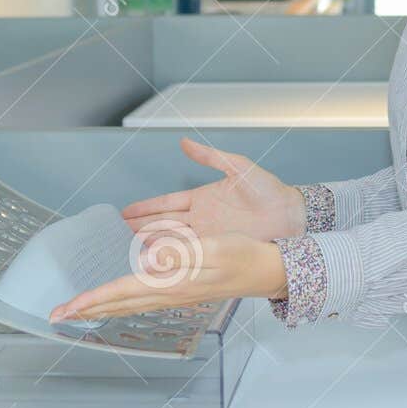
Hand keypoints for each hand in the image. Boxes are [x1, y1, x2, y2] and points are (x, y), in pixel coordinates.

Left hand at [49, 230, 287, 320]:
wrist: (269, 270)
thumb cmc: (245, 255)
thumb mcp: (214, 248)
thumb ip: (180, 253)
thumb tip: (147, 258)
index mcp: (172, 283)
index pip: (121, 292)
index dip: (91, 299)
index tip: (65, 308)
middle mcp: (170, 293)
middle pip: (119, 303)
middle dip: (87, 309)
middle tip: (58, 316)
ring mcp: (177, 294)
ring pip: (129, 304)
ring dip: (102, 308)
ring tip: (80, 311)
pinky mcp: (184, 290)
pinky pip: (143, 300)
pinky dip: (123, 302)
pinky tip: (120, 300)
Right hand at [121, 137, 304, 242]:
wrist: (291, 216)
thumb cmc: (269, 191)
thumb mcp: (238, 168)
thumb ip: (210, 157)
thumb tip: (185, 142)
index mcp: (202, 198)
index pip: (166, 204)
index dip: (145, 208)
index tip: (124, 213)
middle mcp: (201, 219)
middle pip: (163, 224)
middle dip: (139, 229)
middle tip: (116, 235)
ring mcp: (208, 236)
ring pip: (172, 241)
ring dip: (151, 245)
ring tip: (127, 251)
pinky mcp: (217, 250)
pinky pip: (190, 255)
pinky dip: (172, 260)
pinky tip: (155, 265)